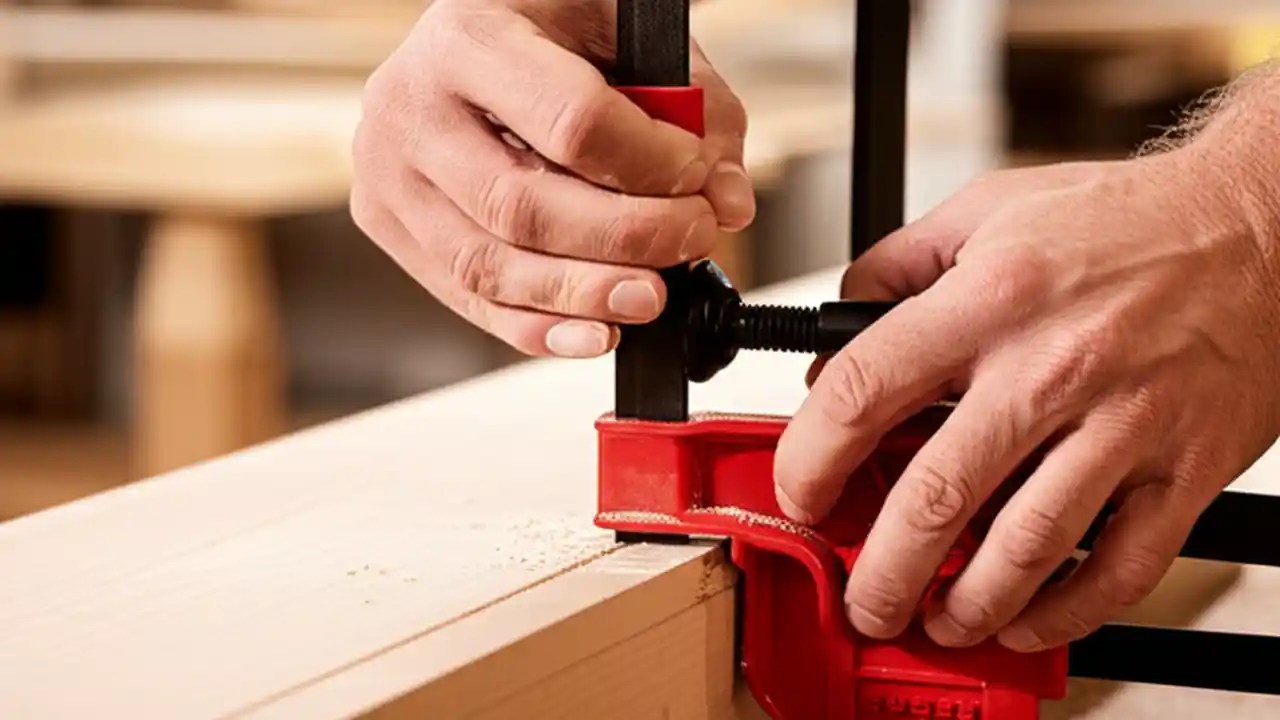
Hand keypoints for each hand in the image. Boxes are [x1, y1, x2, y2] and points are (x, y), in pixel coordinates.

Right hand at [350, 0, 752, 357]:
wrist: (473, 30)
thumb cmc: (546, 23)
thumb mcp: (629, 33)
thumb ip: (695, 109)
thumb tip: (728, 204)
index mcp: (469, 36)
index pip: (572, 124)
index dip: (649, 167)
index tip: (697, 181)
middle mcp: (411, 107)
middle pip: (523, 207)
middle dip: (622, 242)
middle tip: (689, 244)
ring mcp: (389, 173)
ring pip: (487, 266)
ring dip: (581, 297)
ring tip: (648, 299)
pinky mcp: (388, 223)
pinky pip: (466, 297)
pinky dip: (537, 327)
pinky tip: (593, 331)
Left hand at [774, 147, 1279, 651]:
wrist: (1261, 224)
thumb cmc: (1124, 221)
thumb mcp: (988, 210)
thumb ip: (898, 265)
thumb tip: (833, 332)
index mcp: (991, 298)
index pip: (866, 388)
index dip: (813, 455)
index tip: (803, 492)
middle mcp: (1053, 364)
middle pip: (938, 493)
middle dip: (882, 568)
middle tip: (862, 599)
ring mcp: (1125, 421)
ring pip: (1027, 545)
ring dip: (968, 604)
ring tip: (936, 621)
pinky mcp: (1186, 466)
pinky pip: (1122, 563)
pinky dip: (1068, 609)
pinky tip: (1027, 618)